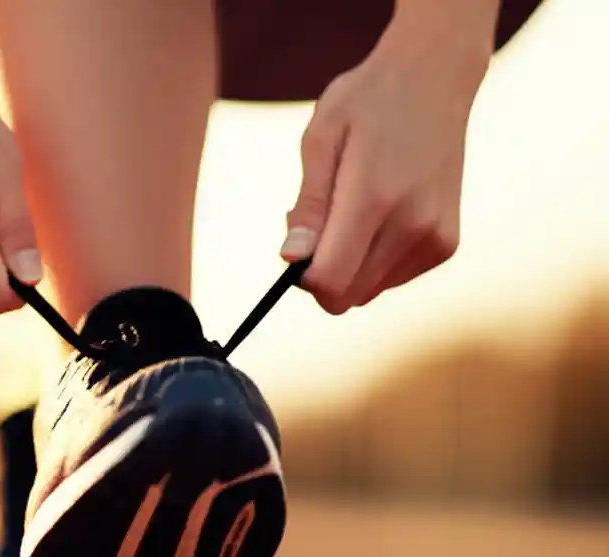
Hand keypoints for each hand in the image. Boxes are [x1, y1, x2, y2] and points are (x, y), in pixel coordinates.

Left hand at [281, 2, 496, 313]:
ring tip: (352, 208)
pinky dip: (373, 260)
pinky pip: (390, 279)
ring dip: (348, 264)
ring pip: (366, 292)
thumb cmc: (367, 103)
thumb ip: (308, 206)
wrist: (435, 79)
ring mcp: (436, 239)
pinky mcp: (446, 246)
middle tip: (322, 218)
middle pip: (345, 296)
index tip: (298, 243)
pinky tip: (378, 214)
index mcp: (375, 199)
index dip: (301, 275)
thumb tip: (291, 260)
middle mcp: (413, 227)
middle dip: (321, 270)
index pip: (329, 282)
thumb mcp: (321, 141)